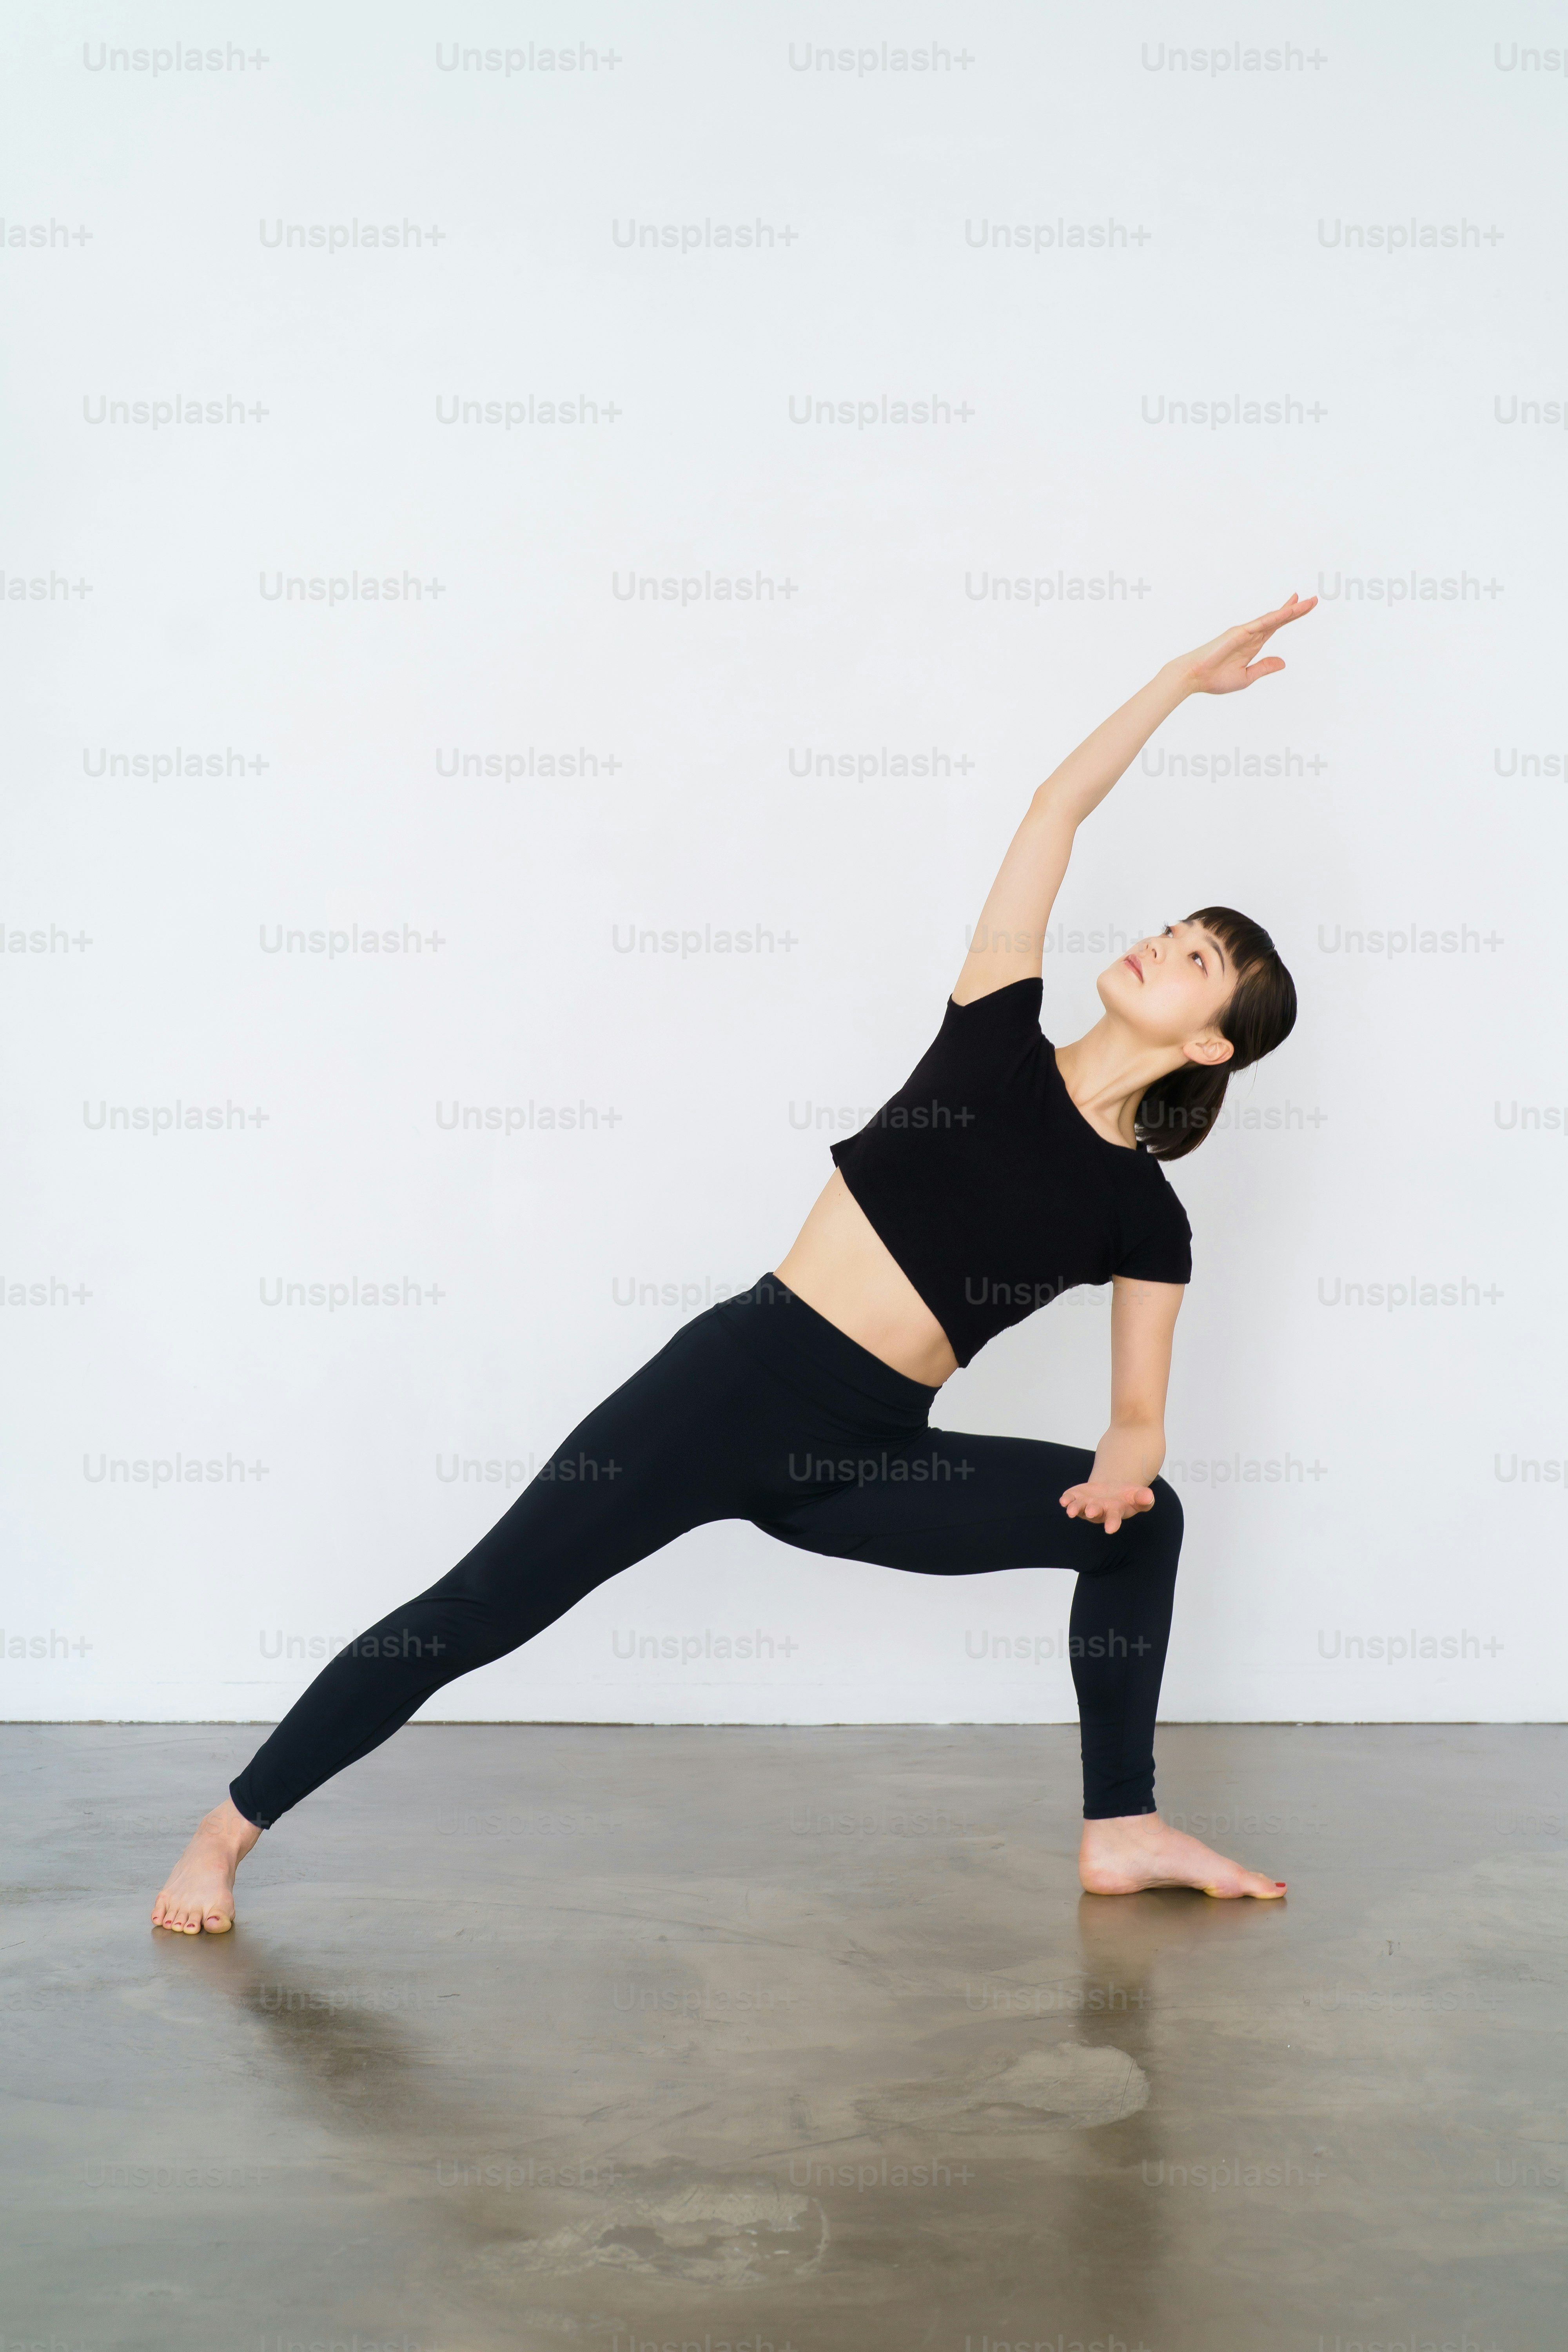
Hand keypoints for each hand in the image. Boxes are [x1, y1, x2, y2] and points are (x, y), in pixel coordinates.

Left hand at [1059, 1482, 1155, 1534]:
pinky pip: (1069, 1499)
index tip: (1110, 1529)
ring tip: (1070, 1511)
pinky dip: (1066, 1500)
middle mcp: (1098, 1511)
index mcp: (1114, 1513)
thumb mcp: (1139, 1495)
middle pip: (1095, 1513)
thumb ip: (1143, 1498)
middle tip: (1091, 1512)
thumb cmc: (1128, 1496)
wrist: (1112, 1489)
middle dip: (1093, 1511)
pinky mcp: (1076, 1496)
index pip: (1113, 1519)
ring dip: (1075, 1508)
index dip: (1112, 1523)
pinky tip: (1063, 1500)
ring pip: (1079, 1508)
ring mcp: (1085, 1504)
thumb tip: (1148, 1497)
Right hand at [1174, 592, 1316, 696]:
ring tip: (1308, 602)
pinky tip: (1290, 610)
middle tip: (1313, 600)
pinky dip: (1277, 616)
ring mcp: (1245, 632)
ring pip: (1274, 618)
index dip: (1290, 617)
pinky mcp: (1239, 633)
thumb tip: (1283, 662)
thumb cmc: (1214, 679)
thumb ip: (1264, 667)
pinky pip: (1263, 623)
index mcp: (1252, 646)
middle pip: (1278, 619)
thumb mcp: (1246, 677)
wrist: (1194, 677)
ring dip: (1291, 610)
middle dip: (1296, 610)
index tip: (1303, 607)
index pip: (1276, 627)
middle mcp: (1251, 636)